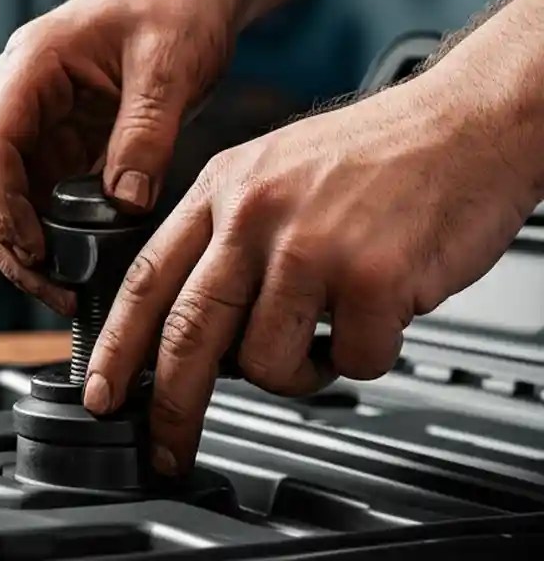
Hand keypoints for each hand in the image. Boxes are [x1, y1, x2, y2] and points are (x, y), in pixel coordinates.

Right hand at [0, 0, 241, 313]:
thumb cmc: (177, 7)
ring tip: (65, 292)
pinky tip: (79, 268)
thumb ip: (146, 134)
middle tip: (51, 289)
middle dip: (4, 242)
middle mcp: (15, 99)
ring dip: (22, 248)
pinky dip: (49, 238)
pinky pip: (35, 201)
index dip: (2, 207)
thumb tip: (126, 203)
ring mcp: (32, 124)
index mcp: (29, 67)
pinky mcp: (55, 146)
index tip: (34, 252)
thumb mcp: (171, 65)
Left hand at [83, 67, 539, 476]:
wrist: (469, 120)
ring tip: (323, 337)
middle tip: (166, 447)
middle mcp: (255, 216)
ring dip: (295, 373)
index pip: (144, 279)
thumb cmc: (378, 152)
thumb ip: (224, 237)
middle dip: (170, 405)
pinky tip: (378, 315)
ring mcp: (311, 246)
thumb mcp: (271, 170)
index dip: (114, 347)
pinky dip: (365, 355)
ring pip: (266, 362)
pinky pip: (351, 361)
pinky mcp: (371, 277)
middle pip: (188, 333)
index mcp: (222, 190)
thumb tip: (190, 323)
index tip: (98, 392)